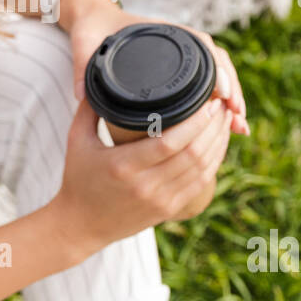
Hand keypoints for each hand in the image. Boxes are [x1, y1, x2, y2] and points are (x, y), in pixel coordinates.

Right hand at [53, 93, 235, 256]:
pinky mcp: (169, 210)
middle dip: (214, 127)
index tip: (208, 101)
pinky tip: (218, 144)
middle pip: (194, 153)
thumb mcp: (76, 140)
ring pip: (203, 169)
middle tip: (222, 104)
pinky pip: (201, 184)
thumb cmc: (77, 179)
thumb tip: (99, 75)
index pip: (171, 142)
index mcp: (124, 166)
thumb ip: (90, 108)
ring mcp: (161, 200)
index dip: (196, 121)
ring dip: (219, 142)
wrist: (79, 225)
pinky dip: (214, 162)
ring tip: (225, 119)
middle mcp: (146, 185)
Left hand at [66, 5, 249, 135]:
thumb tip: (79, 94)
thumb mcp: (85, 45)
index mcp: (164, 33)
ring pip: (219, 75)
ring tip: (239, 127)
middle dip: (232, 91)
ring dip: (231, 100)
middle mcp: (180, 43)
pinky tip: (229, 126)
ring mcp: (184, 56)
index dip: (218, 72)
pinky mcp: (182, 70)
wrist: (93, 21)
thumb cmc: (91, 32)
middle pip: (219, 63)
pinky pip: (210, 84)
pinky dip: (222, 103)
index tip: (223, 96)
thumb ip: (82, 67)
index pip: (203, 48)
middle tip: (237, 118)